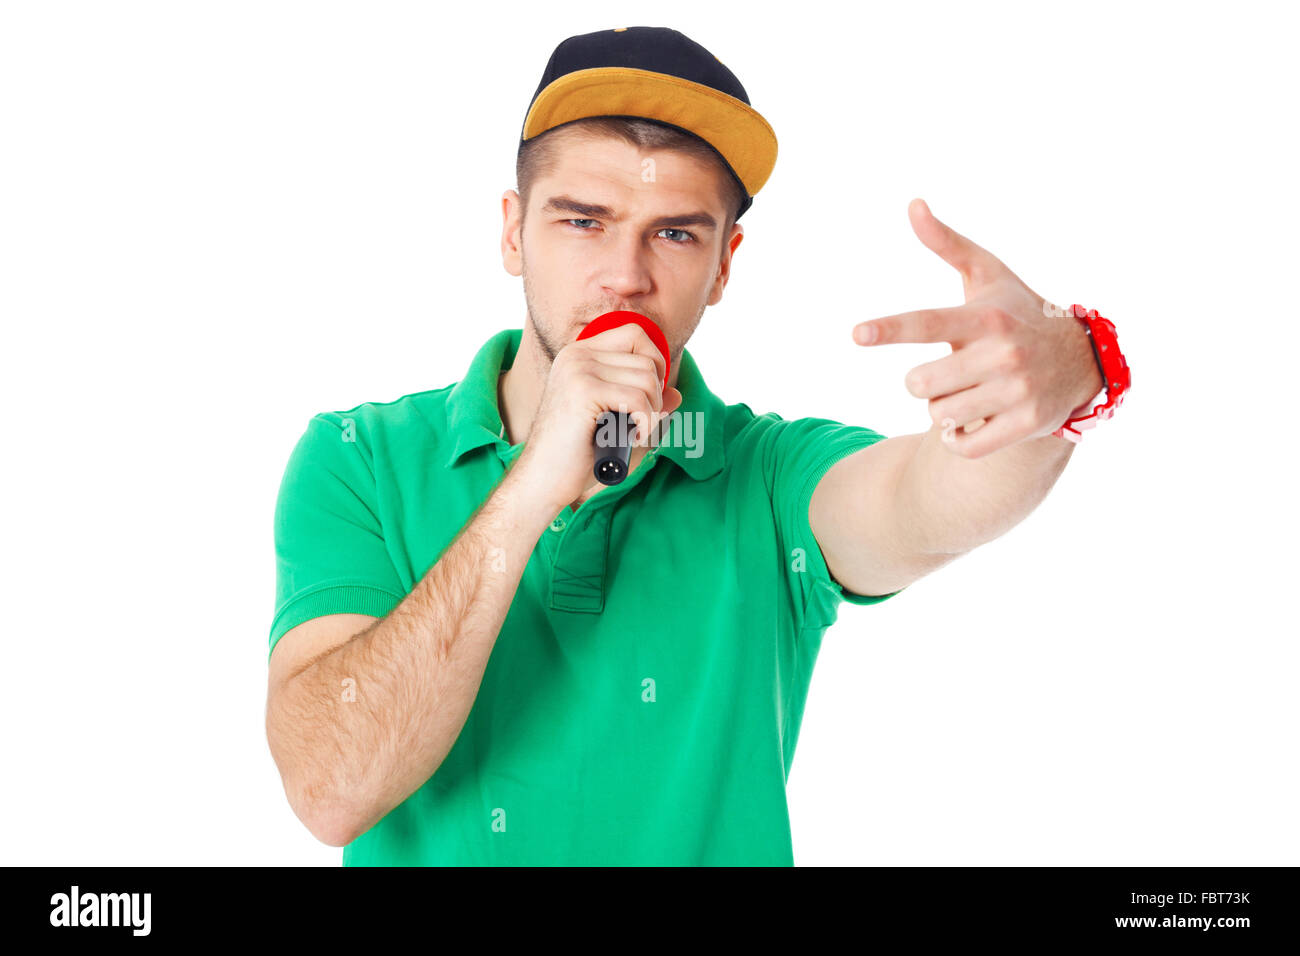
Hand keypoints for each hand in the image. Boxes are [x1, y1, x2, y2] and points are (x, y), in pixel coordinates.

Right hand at [513, 322, 682, 511]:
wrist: (542, 479)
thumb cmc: (577, 453)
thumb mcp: (613, 421)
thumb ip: (642, 401)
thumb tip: (677, 394)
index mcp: (580, 354)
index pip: (635, 334)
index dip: (655, 362)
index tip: (648, 397)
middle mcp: (577, 355)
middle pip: (647, 359)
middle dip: (656, 397)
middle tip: (640, 423)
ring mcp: (579, 370)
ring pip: (648, 380)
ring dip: (652, 413)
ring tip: (635, 433)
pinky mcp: (584, 391)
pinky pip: (639, 400)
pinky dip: (645, 424)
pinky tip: (631, 439)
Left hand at [852, 199, 1104, 458]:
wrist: (1079, 359)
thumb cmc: (1016, 313)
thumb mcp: (987, 276)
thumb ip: (946, 243)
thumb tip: (913, 204)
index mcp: (984, 317)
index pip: (927, 323)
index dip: (890, 328)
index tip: (857, 334)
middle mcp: (1002, 353)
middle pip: (920, 383)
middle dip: (923, 382)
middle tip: (950, 372)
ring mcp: (1016, 391)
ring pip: (938, 415)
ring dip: (943, 409)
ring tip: (971, 392)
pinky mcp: (1025, 424)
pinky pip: (961, 445)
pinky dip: (958, 437)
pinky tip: (977, 419)